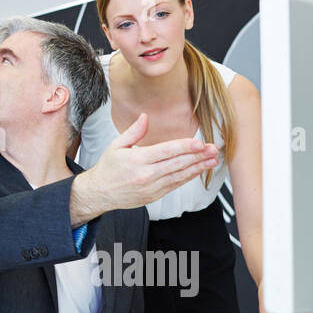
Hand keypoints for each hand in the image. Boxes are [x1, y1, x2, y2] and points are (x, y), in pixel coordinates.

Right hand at [69, 113, 218, 222]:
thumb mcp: (116, 146)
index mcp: (137, 159)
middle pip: (177, 163)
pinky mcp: (154, 195)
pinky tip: (198, 170)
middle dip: (198, 156)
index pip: (166, 151)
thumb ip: (133, 132)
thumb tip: (145, 117)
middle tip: (213, 149)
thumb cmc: (108, 168)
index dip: (185, 147)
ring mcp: (151, 187)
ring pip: (180, 175)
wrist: (99, 193)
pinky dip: (188, 177)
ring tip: (212, 160)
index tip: (200, 143)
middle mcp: (146, 174)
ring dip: (198, 167)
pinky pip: (175, 185)